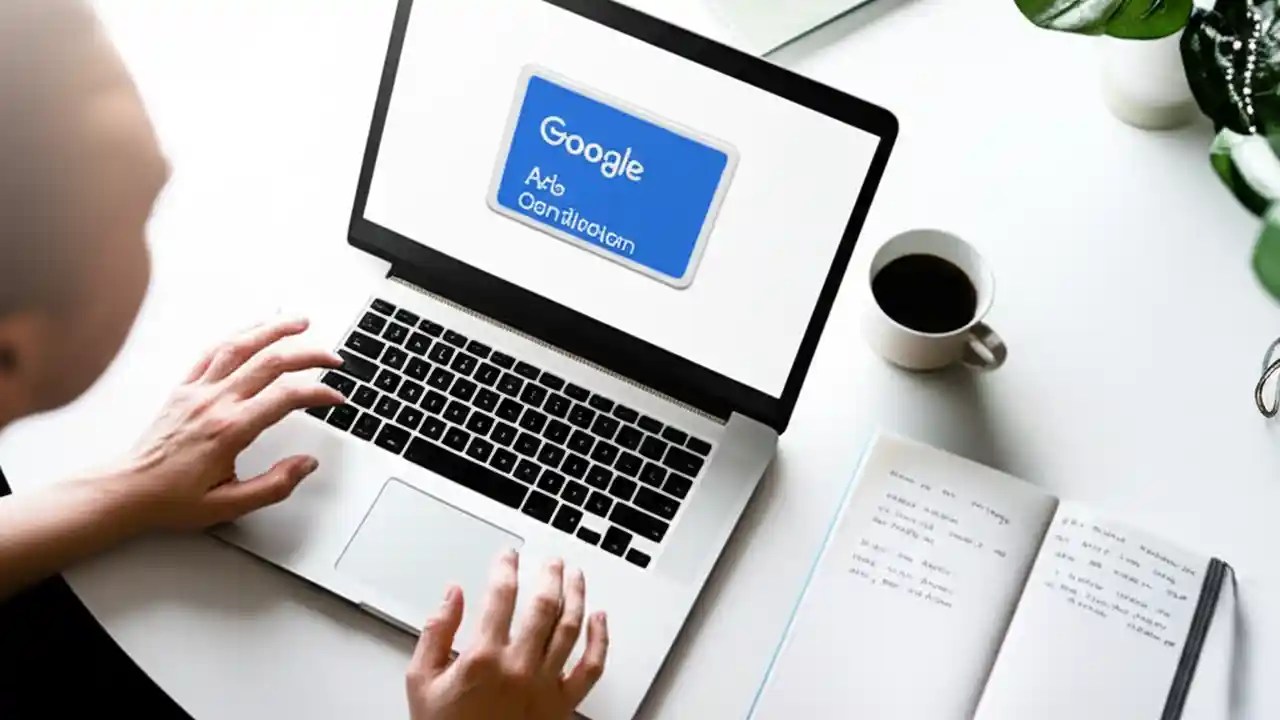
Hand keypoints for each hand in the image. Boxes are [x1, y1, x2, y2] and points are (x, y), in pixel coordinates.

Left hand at [120, 317, 342, 530]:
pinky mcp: (183, 389)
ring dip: (273, 329)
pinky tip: (252, 331)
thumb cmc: (172, 499)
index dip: (318, 394)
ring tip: (299, 322)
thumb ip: (275, 485)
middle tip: (332, 359)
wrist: (127, 491)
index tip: (336, 398)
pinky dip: (237, 336)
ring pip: (241, 346)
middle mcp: (215, 403)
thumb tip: (306, 464)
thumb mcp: (230, 506)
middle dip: (309, 355)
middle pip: (270, 362)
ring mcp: (197, 391)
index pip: (286, 398)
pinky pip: (212, 352)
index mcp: (230, 430)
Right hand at [406, 551, 608, 719]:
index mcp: (483, 658)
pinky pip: (591, 667)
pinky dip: (600, 639)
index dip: (506, 568)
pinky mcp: (562, 705)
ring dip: (576, 595)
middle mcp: (519, 667)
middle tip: (552, 561)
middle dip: (550, 575)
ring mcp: (545, 685)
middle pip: (544, 605)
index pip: (501, 596)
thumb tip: (452, 594)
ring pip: (570, 628)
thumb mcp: (421, 681)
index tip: (509, 556)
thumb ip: (436, 633)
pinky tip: (599, 619)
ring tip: (576, 577)